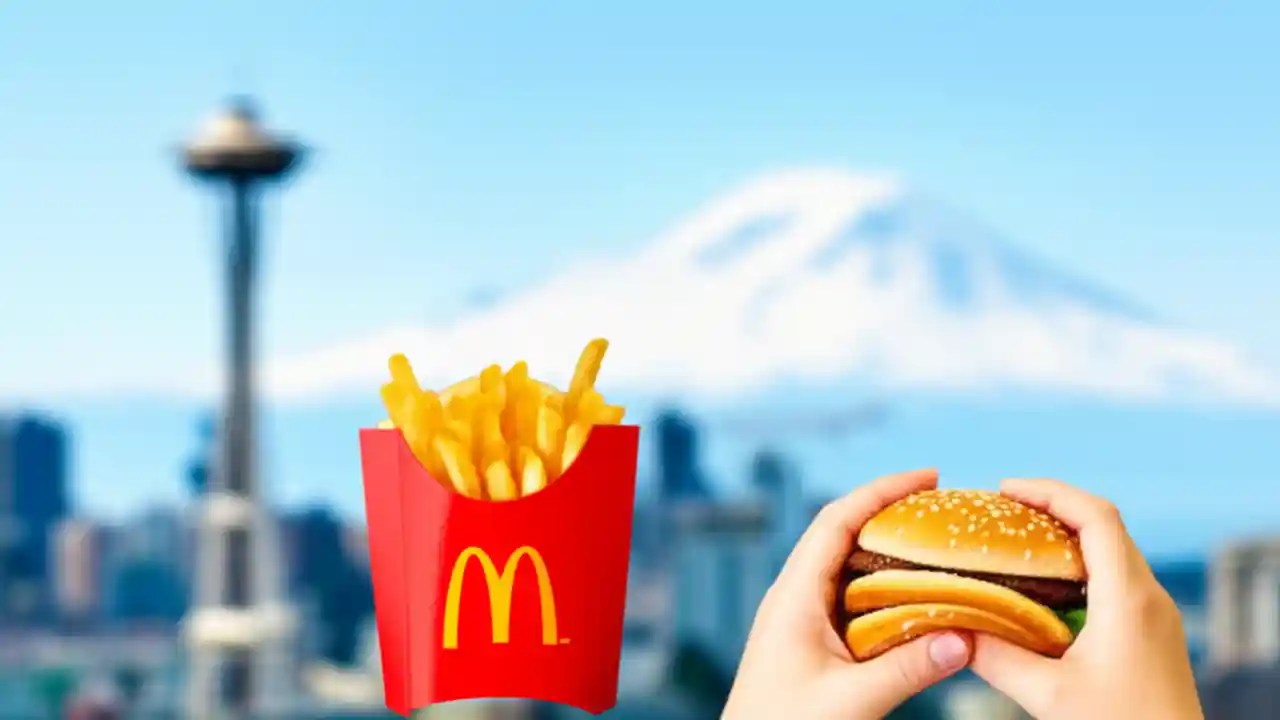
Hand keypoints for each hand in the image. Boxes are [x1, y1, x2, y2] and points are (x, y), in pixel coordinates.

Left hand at [723, 469, 971, 719]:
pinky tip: (913, 596)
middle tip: (941, 505)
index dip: (881, 491)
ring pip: (846, 566)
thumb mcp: (852, 700)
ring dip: (887, 549)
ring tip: (935, 542)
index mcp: (793, 594)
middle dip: (890, 512)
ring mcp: (798, 618)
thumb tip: (966, 639)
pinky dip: (882, 586)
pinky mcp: (807, 641)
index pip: (836, 520)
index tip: (928, 476)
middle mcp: (792, 596)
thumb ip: (908, 669)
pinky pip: (848, 597)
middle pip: (842, 534)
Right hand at [970, 478, 1202, 719]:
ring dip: (1066, 536)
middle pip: (1104, 525)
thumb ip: (997, 659)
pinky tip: (1045, 588)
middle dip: (1052, 507)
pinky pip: (1116, 579)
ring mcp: (1155, 614)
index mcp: (1128, 598)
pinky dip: (1079, 566)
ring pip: (1112, 551)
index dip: (1050, 491)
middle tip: (1003, 511)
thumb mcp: (1049, 697)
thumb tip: (952, 629)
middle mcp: (1148, 596)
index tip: (1006, 489)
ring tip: (1017, 541)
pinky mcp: (1153, 632)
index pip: (1095, 516)